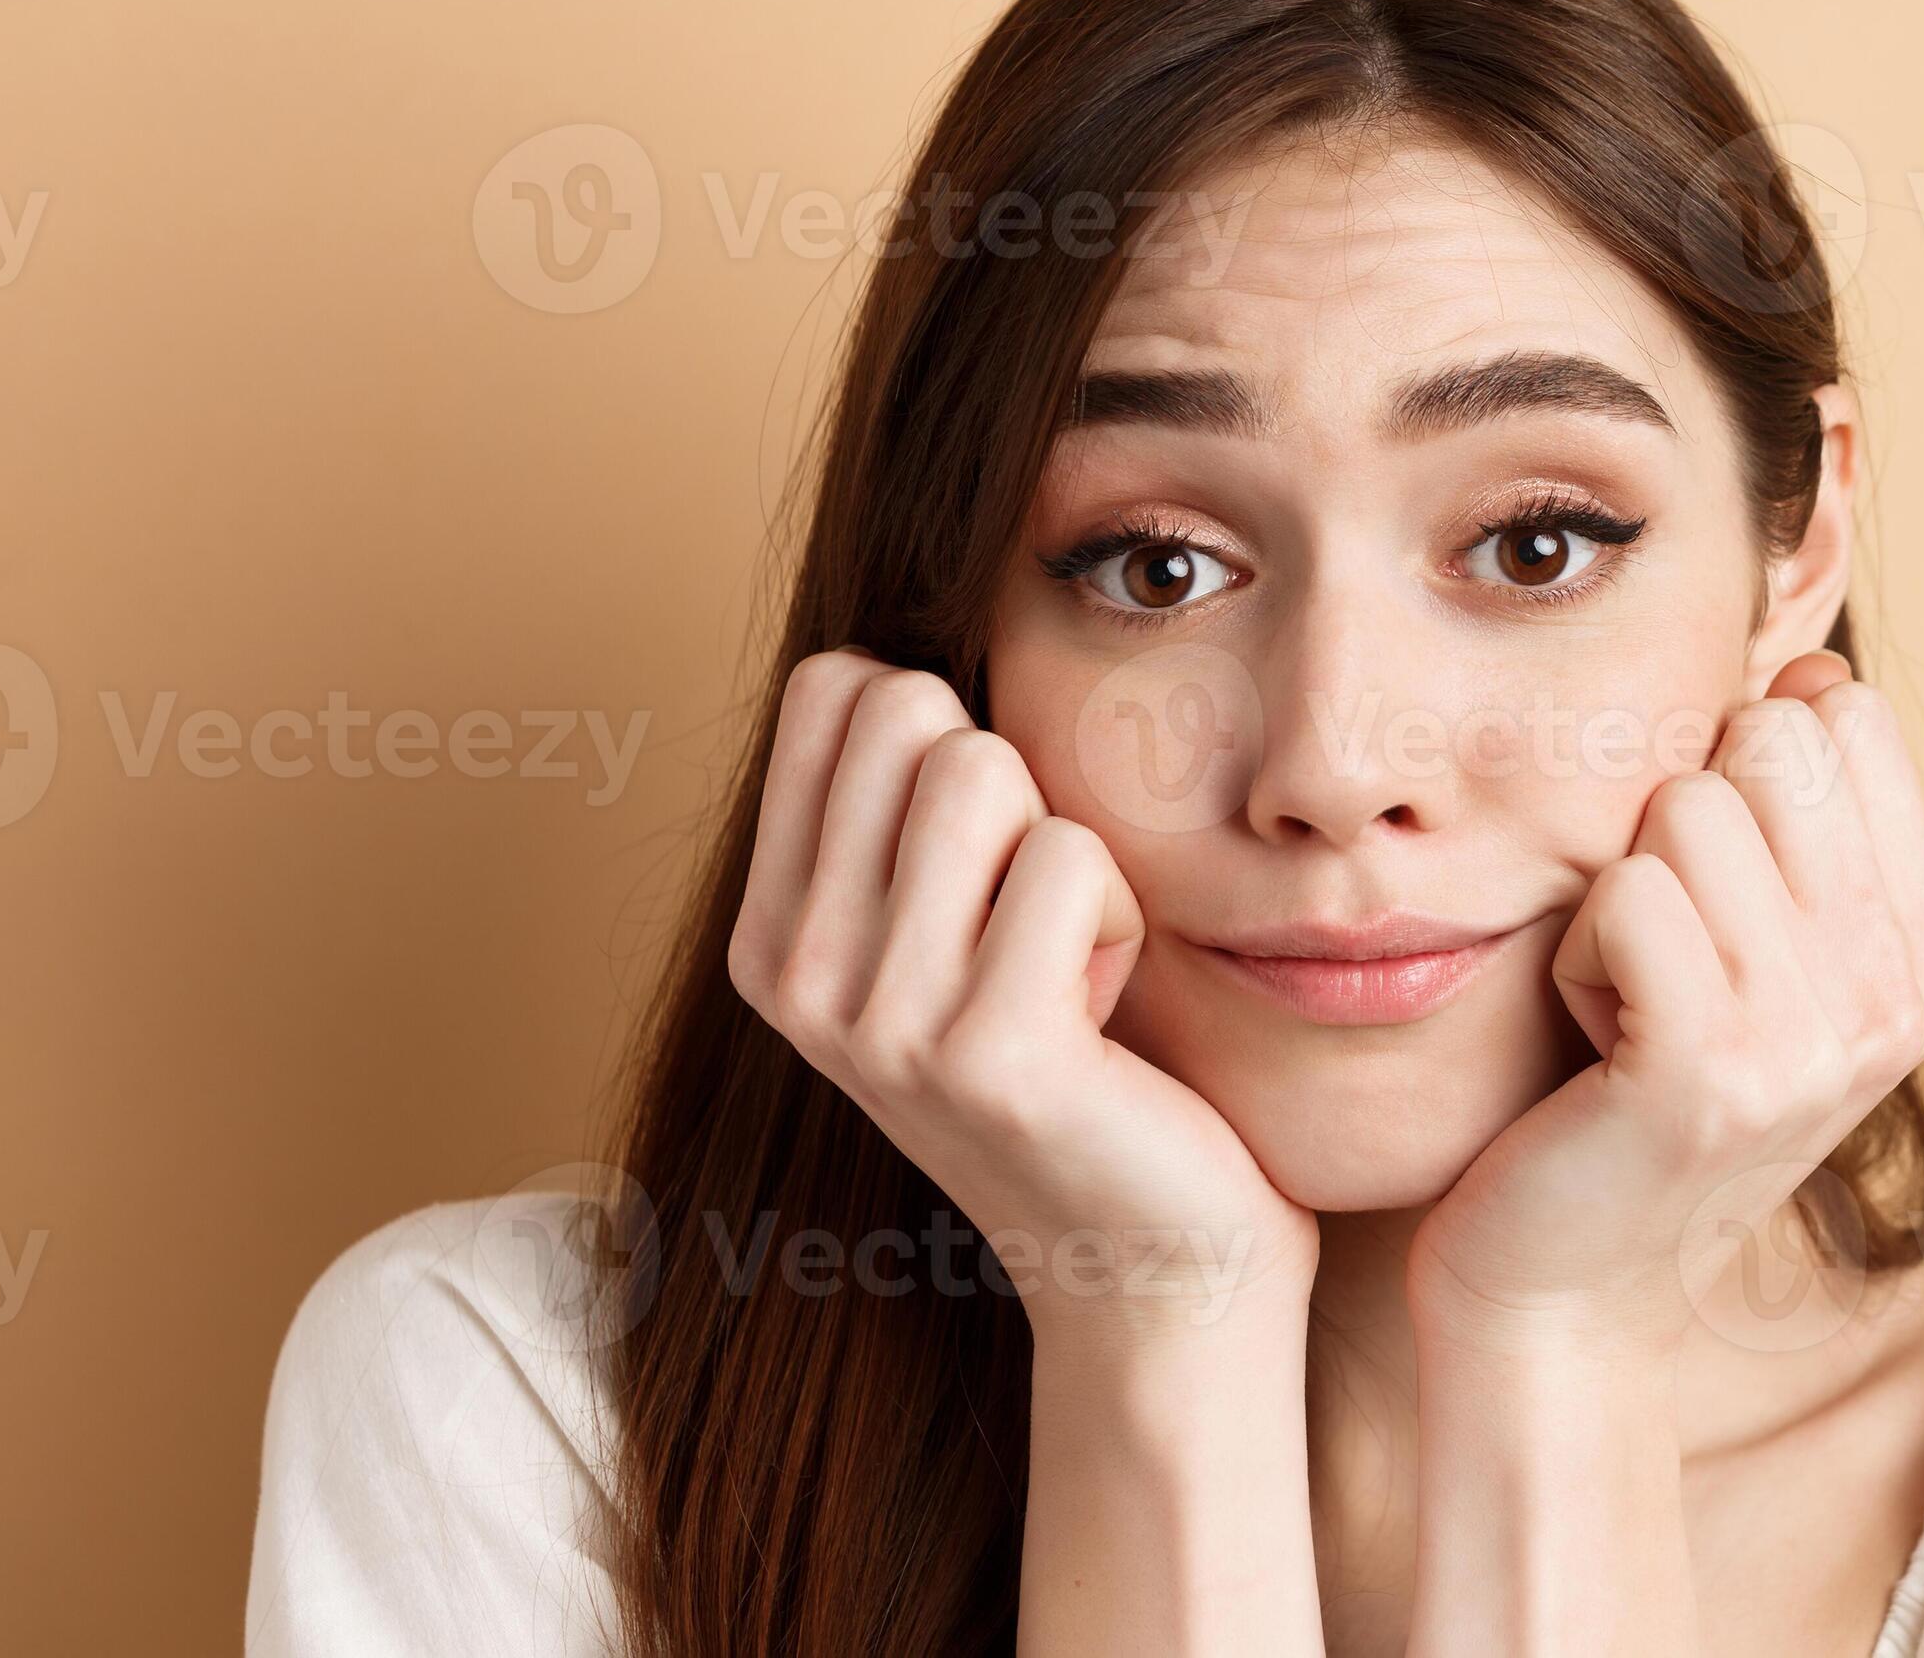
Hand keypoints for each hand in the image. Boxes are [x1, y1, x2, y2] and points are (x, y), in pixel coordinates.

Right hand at [728, 648, 1312, 1345]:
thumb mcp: (951, 927)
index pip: (833, 687)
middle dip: (1011, 788)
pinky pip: (1072, 857)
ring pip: (986, 770)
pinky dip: (1125, 919)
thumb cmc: (1086, 1067)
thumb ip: (902, 802)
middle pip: (909, 710)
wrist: (1151, 1267)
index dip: (946, 731)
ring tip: (1069, 972)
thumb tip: (898, 656)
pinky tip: (1107, 1024)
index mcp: (771, 937)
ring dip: (1071, 858)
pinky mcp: (989, 1052)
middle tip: (1034, 924)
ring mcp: (880, 1022)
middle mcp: (797, 981)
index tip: (979, 869)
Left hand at [1408, 652, 1923, 1348]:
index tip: (1721, 905)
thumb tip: (1810, 668)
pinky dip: (1578, 951)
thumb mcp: (1751, 948)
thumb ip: (1798, 816)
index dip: (1742, 769)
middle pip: (1770, 743)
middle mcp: (1898, 1000)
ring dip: (1618, 896)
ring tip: (1630, 1003)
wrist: (1561, 1288)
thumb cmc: (1628, 1090)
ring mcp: (1816, 1042)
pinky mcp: (1711, 1074)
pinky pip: (1622, 892)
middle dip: (1676, 822)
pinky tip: (1596, 1043)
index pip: (1850, 718)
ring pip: (1686, 809)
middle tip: (1664, 957)